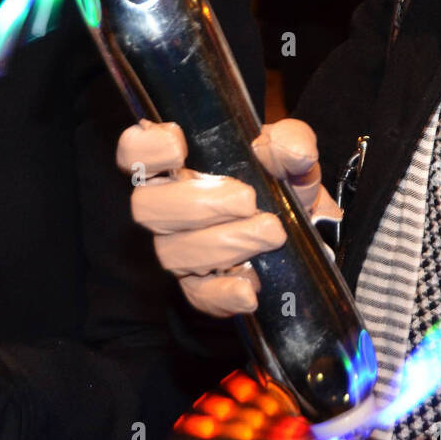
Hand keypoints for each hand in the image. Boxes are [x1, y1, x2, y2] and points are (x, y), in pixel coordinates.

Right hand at [116, 117, 341, 317]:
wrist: (305, 222)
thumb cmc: (283, 178)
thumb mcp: (291, 151)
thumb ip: (290, 143)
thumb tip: (294, 154)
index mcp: (183, 164)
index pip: (135, 154)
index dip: (144, 151)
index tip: (178, 148)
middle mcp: (170, 206)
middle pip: (148, 208)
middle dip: (197, 204)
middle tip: (247, 201)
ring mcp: (181, 248)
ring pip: (174, 253)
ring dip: (224, 244)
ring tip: (271, 233)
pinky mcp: (202, 285)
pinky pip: (198, 296)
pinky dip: (222, 294)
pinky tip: (248, 290)